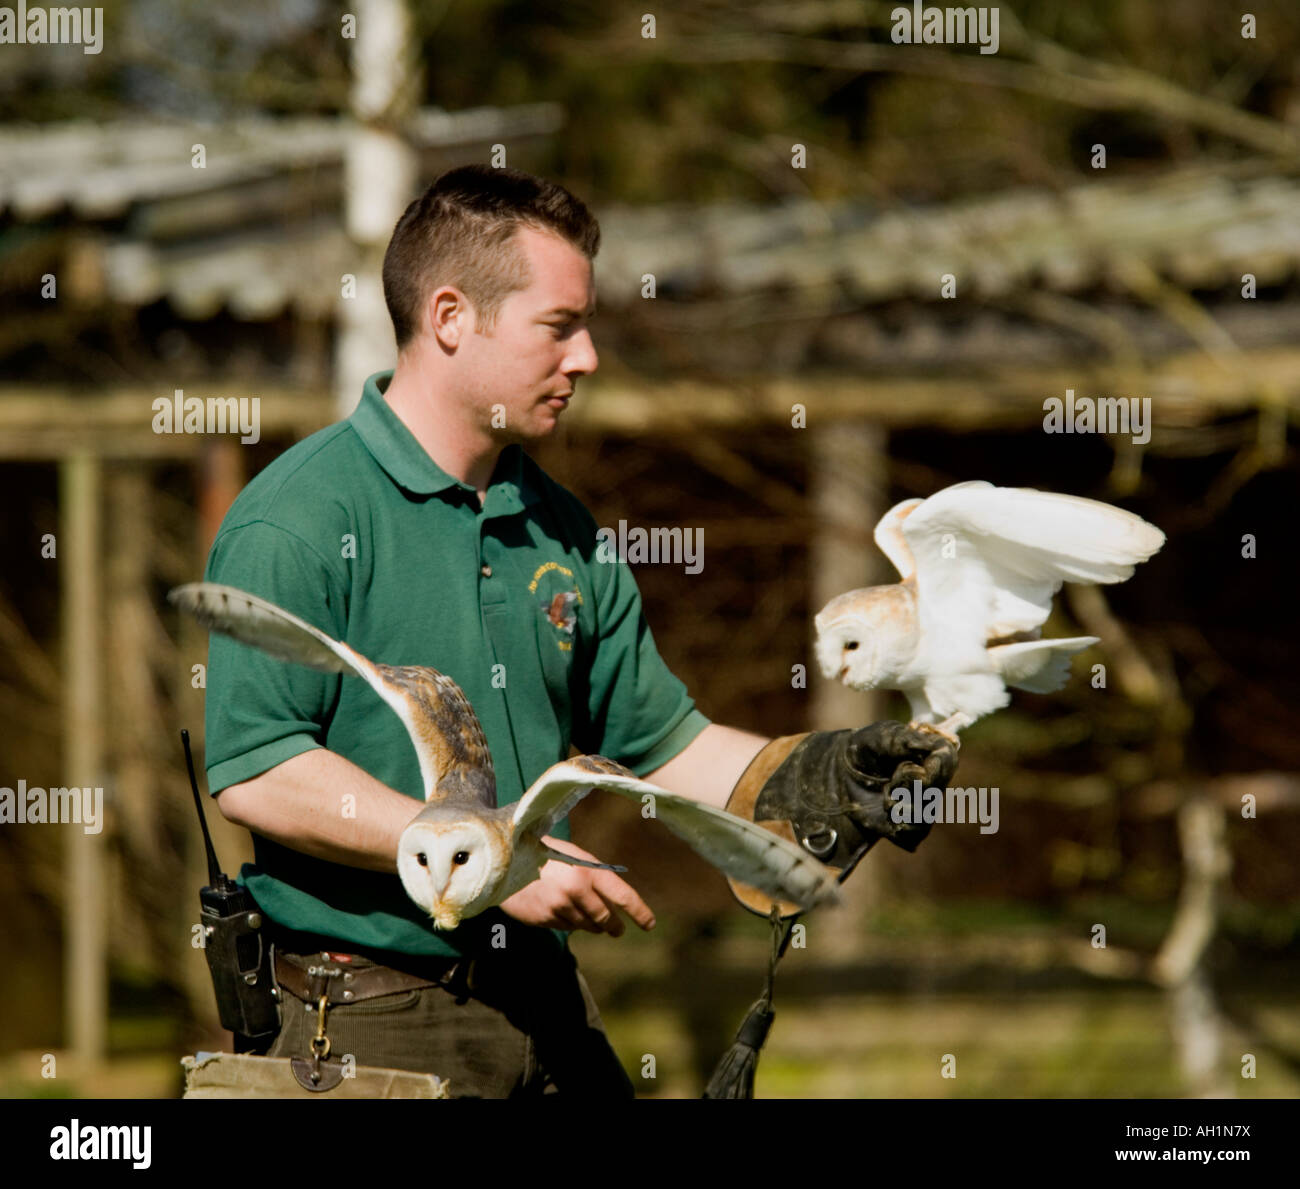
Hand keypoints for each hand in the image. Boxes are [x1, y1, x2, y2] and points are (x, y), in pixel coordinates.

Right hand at [499, 836, 655, 935]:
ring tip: (584, 912)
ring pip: (586, 926)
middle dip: (614, 926)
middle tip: (617, 929)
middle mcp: (576, 890)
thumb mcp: (575, 857)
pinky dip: (568, 922)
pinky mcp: (545, 918)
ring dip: (590, 924)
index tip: (650, 924)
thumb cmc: (547, 855)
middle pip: (605, 919)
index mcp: (589, 870)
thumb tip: (615, 904)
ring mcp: (560, 907)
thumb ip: (595, 878)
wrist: (507, 859)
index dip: (639, 912)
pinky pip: (565, 928)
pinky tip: (558, 908)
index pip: (622, 895)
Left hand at [751, 721, 960, 865]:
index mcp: (928, 754)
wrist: (838, 775)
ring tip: (885, 796)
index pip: (946, 759)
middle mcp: (931, 781)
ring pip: (925, 815)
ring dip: (901, 807)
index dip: (933, 767)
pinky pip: (913, 836)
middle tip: (890, 779)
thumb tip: (936, 745)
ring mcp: (921, 805)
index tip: (906, 766)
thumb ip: (906, 739)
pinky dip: (897, 827)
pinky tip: (885, 814)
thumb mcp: (879, 737)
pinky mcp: (908, 828)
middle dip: (908, 786)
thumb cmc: (862, 749)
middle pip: (935, 790)